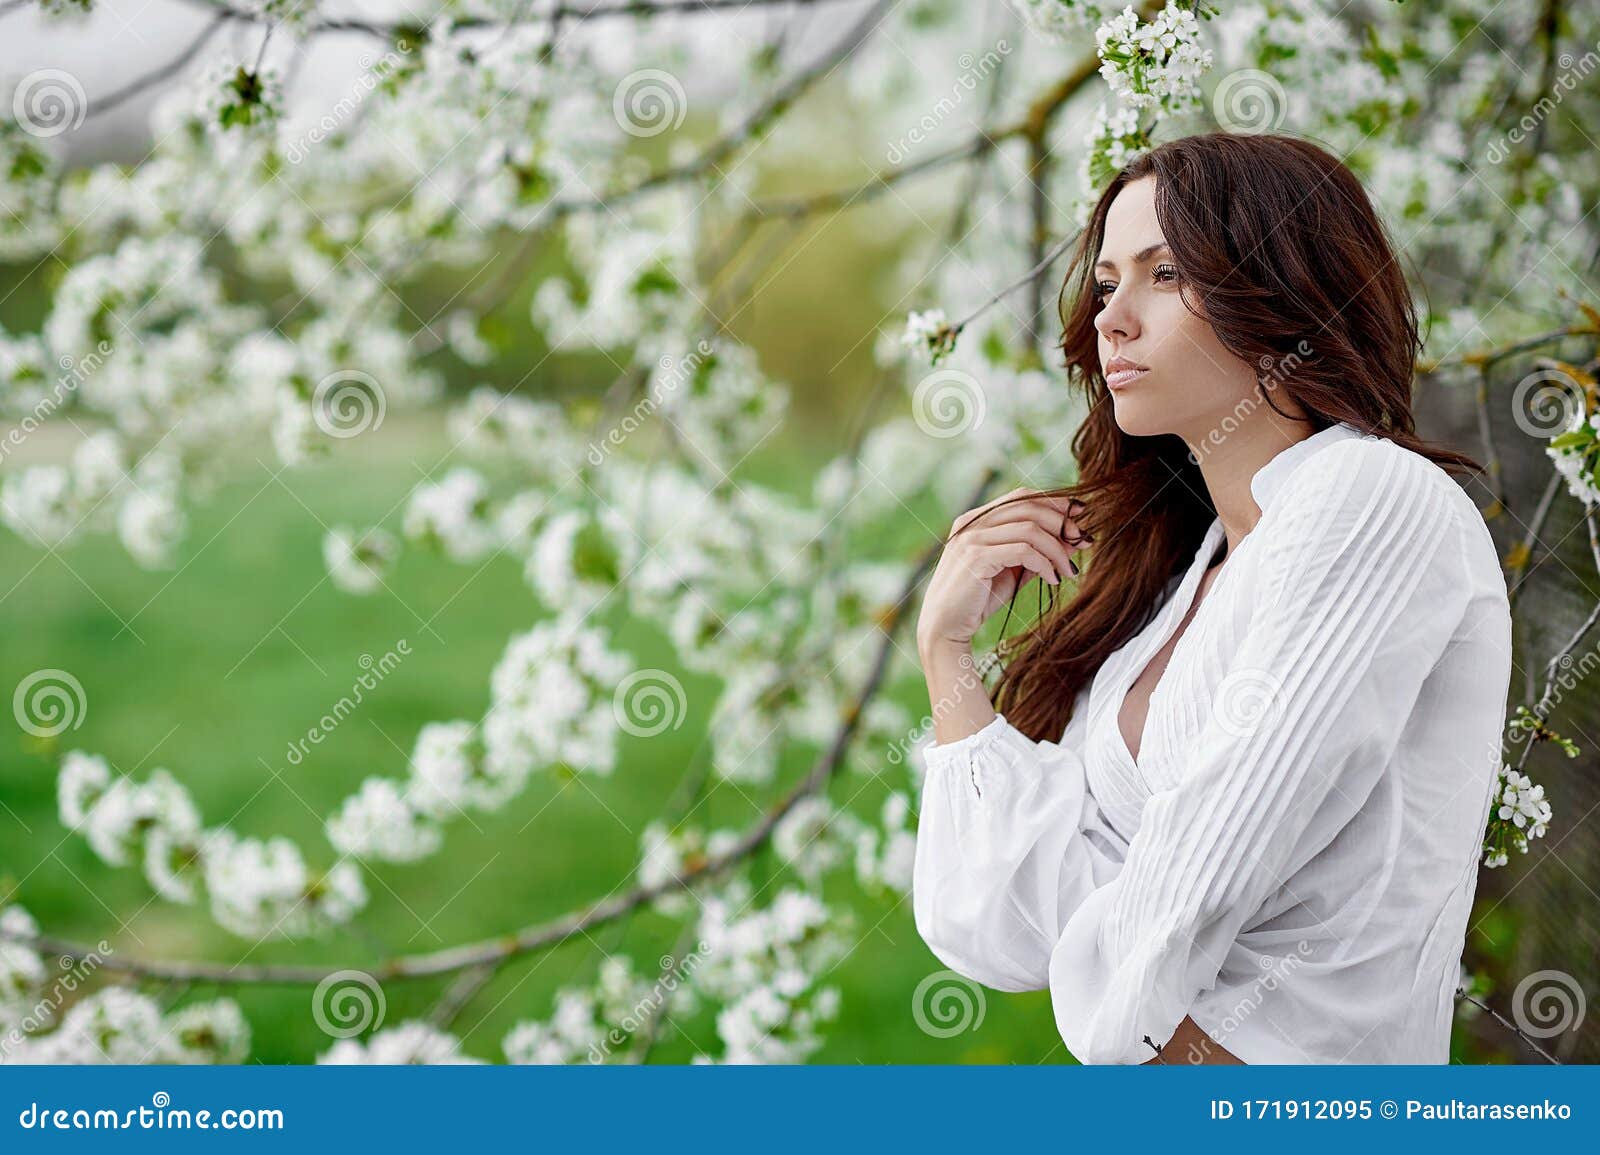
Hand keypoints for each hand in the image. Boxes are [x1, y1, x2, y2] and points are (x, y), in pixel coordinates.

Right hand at [916, 487, 1092, 655]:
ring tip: (1069, 570)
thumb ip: (1037, 552)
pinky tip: (1053, 579)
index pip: (1022, 496)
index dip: (1054, 503)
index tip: (1080, 518)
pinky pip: (1023, 551)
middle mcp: (972, 522)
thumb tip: (1073, 538)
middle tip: (1084, 541)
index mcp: (976, 519)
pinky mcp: (976, 557)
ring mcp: (971, 538)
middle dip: (1062, 523)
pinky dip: (1045, 564)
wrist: (944, 628)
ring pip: (1030, 528)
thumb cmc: (977, 600)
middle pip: (1029, 506)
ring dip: (1057, 549)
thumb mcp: (1013, 571)